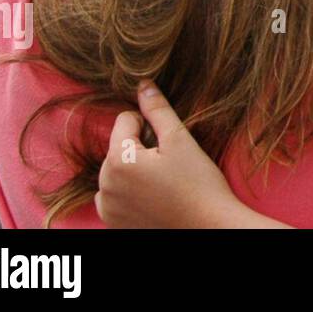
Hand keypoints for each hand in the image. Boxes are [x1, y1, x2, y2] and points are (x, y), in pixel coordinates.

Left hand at [96, 82, 242, 227]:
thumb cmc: (198, 183)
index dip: (150, 126)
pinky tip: (153, 198)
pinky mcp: (112, 222)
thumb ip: (157, 110)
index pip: (126, 121)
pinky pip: (113, 194)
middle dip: (140, 148)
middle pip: (119, 145)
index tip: (168, 146)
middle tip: (169, 165)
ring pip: (117, 169)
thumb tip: (143, 84)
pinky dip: (128, 191)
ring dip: (134, 169)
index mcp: (119, 159)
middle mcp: (105, 184)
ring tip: (163, 183)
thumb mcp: (180, 140)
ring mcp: (107, 206)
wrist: (207, 227)